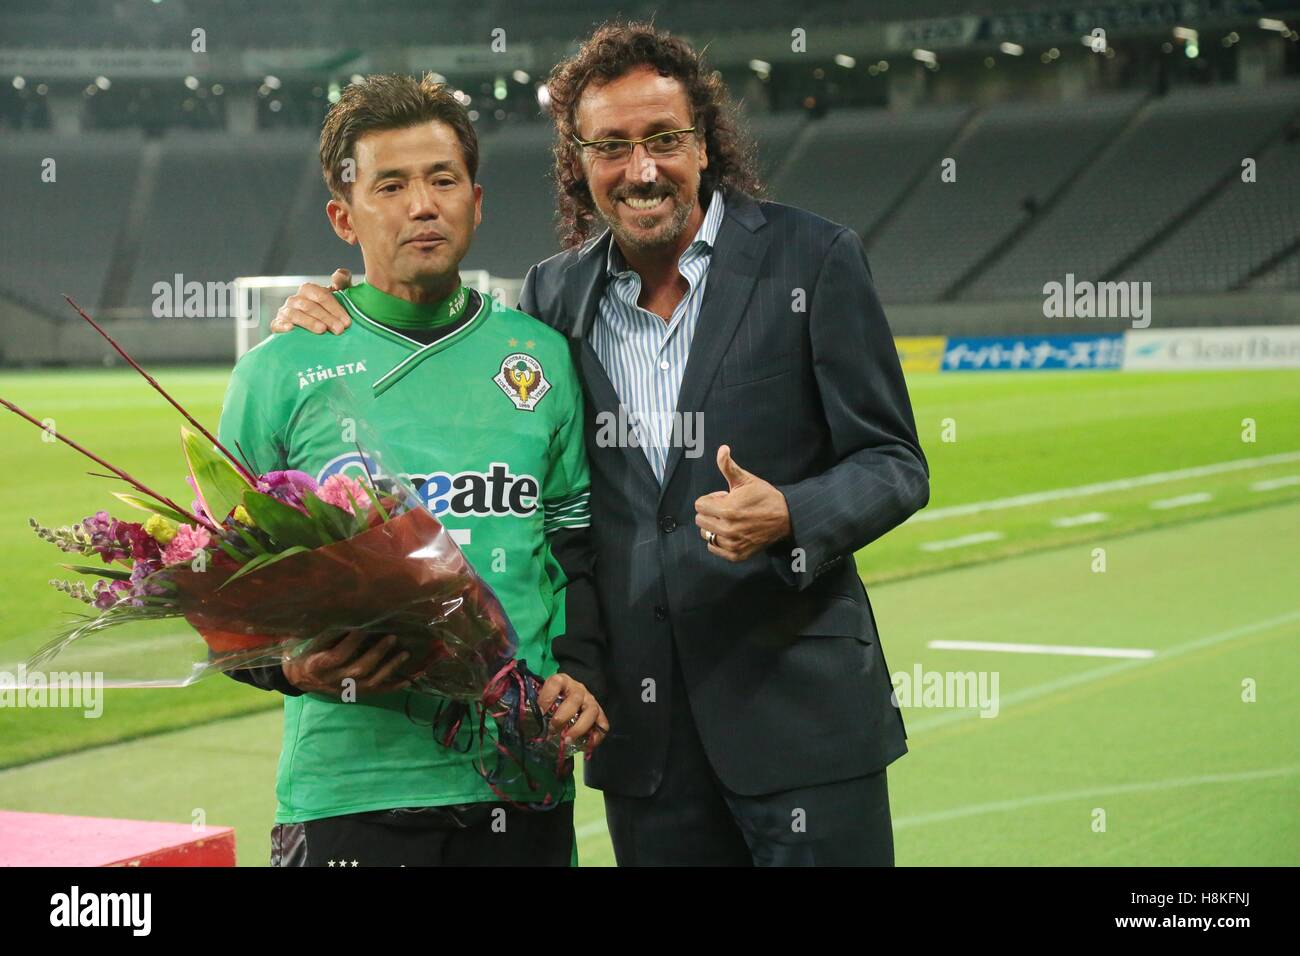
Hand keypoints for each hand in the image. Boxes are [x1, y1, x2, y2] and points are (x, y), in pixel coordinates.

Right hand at [270, 268, 353, 334]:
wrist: (313, 328)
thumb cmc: (328, 311)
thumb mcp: (338, 295)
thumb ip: (342, 281)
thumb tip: (337, 277)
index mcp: (309, 289)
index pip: (322, 296)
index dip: (335, 308)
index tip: (347, 322)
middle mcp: (295, 299)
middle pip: (310, 306)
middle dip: (326, 317)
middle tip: (339, 329)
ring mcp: (285, 311)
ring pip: (295, 314)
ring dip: (309, 322)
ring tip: (322, 330)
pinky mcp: (277, 324)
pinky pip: (277, 324)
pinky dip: (282, 325)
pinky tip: (291, 329)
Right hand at [281, 629, 413, 697]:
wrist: (300, 678)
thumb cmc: (306, 653)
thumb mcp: (309, 642)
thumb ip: (327, 633)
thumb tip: (349, 615)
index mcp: (318, 666)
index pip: (337, 656)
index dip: (351, 643)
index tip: (363, 627)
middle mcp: (333, 680)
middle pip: (358, 669)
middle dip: (377, 653)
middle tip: (392, 637)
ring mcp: (345, 689)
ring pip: (371, 682)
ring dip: (389, 668)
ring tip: (405, 654)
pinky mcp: (354, 694)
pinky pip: (376, 692)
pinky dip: (393, 687)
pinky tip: (408, 680)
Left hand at [536, 673, 608, 752]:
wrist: (572, 693)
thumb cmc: (554, 698)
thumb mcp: (544, 696)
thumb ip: (535, 707)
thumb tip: (521, 722)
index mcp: (562, 681)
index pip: (555, 683)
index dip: (546, 697)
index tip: (538, 713)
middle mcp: (578, 689)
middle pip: (574, 700)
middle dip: (562, 717)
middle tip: (552, 730)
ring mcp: (591, 701)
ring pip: (591, 712)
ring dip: (579, 728)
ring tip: (567, 740)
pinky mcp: (600, 714)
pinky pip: (603, 725)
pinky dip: (596, 736)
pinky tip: (585, 745)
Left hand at [694, 444, 792, 561]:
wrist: (786, 518)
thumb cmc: (765, 497)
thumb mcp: (746, 479)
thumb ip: (729, 466)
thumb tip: (722, 448)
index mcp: (727, 510)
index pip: (699, 505)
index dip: (711, 499)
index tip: (725, 498)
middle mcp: (727, 530)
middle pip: (700, 520)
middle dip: (711, 512)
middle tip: (728, 509)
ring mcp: (732, 544)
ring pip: (706, 535)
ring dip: (714, 527)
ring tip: (730, 521)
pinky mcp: (736, 555)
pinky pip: (714, 548)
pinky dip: (719, 541)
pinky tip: (732, 533)